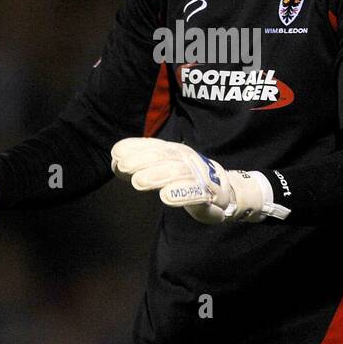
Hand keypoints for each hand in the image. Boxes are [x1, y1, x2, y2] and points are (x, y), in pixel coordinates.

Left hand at [110, 137, 288, 223]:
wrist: (226, 194)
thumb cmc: (188, 180)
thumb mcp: (163, 169)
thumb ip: (140, 165)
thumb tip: (115, 162)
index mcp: (174, 152)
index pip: (153, 146)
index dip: (135, 148)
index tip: (116, 153)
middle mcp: (186, 160)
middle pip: (162, 158)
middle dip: (142, 160)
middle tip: (123, 166)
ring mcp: (198, 176)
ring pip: (177, 173)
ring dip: (157, 176)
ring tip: (138, 182)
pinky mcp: (208, 195)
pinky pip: (195, 192)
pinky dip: (180, 193)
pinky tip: (166, 197)